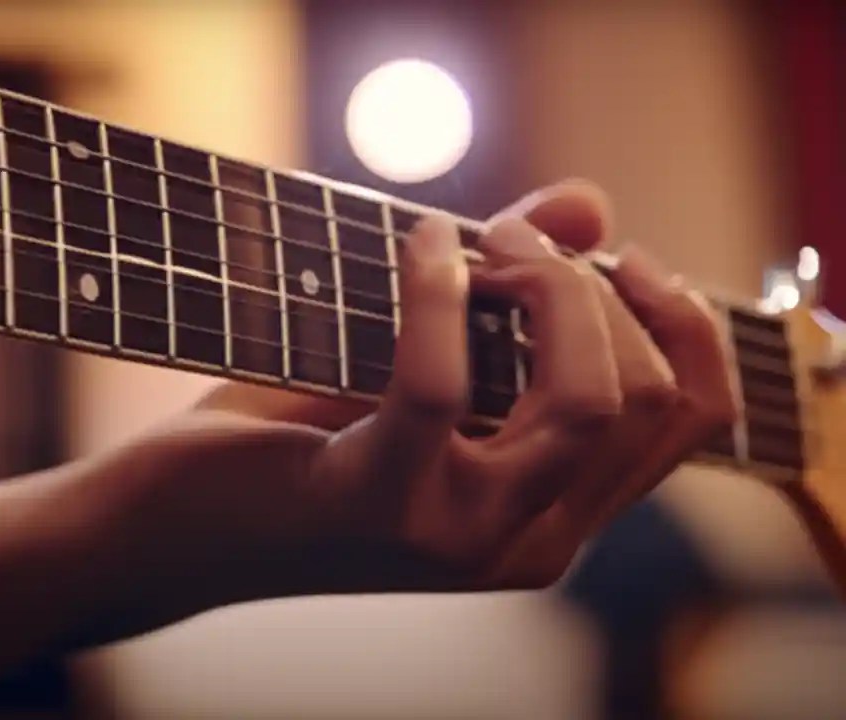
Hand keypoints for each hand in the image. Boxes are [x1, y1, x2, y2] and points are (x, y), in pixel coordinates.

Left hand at [83, 181, 736, 636]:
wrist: (163, 529)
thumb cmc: (292, 440)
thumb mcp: (420, 363)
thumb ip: (511, 291)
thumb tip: (590, 205)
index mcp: (551, 512)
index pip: (690, 418)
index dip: (678, 319)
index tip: (620, 255)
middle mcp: (526, 541)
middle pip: (642, 398)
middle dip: (592, 288)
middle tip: (509, 238)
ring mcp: (457, 535)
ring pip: (582, 399)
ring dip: (543, 287)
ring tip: (473, 240)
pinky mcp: (375, 504)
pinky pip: (441, 382)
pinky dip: (435, 290)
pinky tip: (417, 243)